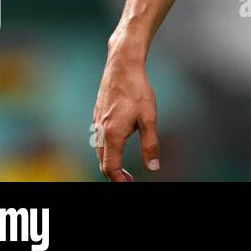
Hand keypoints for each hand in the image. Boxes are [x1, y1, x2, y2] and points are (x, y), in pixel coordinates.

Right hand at [92, 46, 159, 181]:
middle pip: (102, 161)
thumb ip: (151, 144)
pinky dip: (105, 148)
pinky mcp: (97, 114)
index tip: (129, 183)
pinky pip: (97, 138)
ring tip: (122, 167)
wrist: (122, 66)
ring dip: (109, 161)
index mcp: (112, 134)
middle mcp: (99, 131)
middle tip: (127, 180)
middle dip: (113, 174)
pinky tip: (116, 144)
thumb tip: (154, 167)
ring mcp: (96, 122)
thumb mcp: (149, 118)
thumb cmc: (137, 90)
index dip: (119, 179)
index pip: (111, 167)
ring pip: (99, 150)